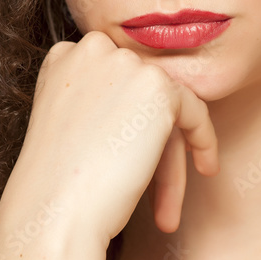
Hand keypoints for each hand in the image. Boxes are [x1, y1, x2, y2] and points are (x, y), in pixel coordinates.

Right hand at [0, 30, 218, 250]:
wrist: (55, 210)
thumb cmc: (57, 182)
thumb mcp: (69, 122)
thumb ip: (101, 99)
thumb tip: (143, 104)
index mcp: (65, 56)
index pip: (115, 80)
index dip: (125, 119)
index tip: (128, 154)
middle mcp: (93, 49)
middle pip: (141, 94)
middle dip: (151, 141)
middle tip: (152, 189)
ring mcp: (125, 63)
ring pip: (167, 107)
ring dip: (170, 157)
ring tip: (168, 206)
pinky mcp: (158, 86)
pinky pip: (195, 111)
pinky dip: (204, 139)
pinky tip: (205, 167)